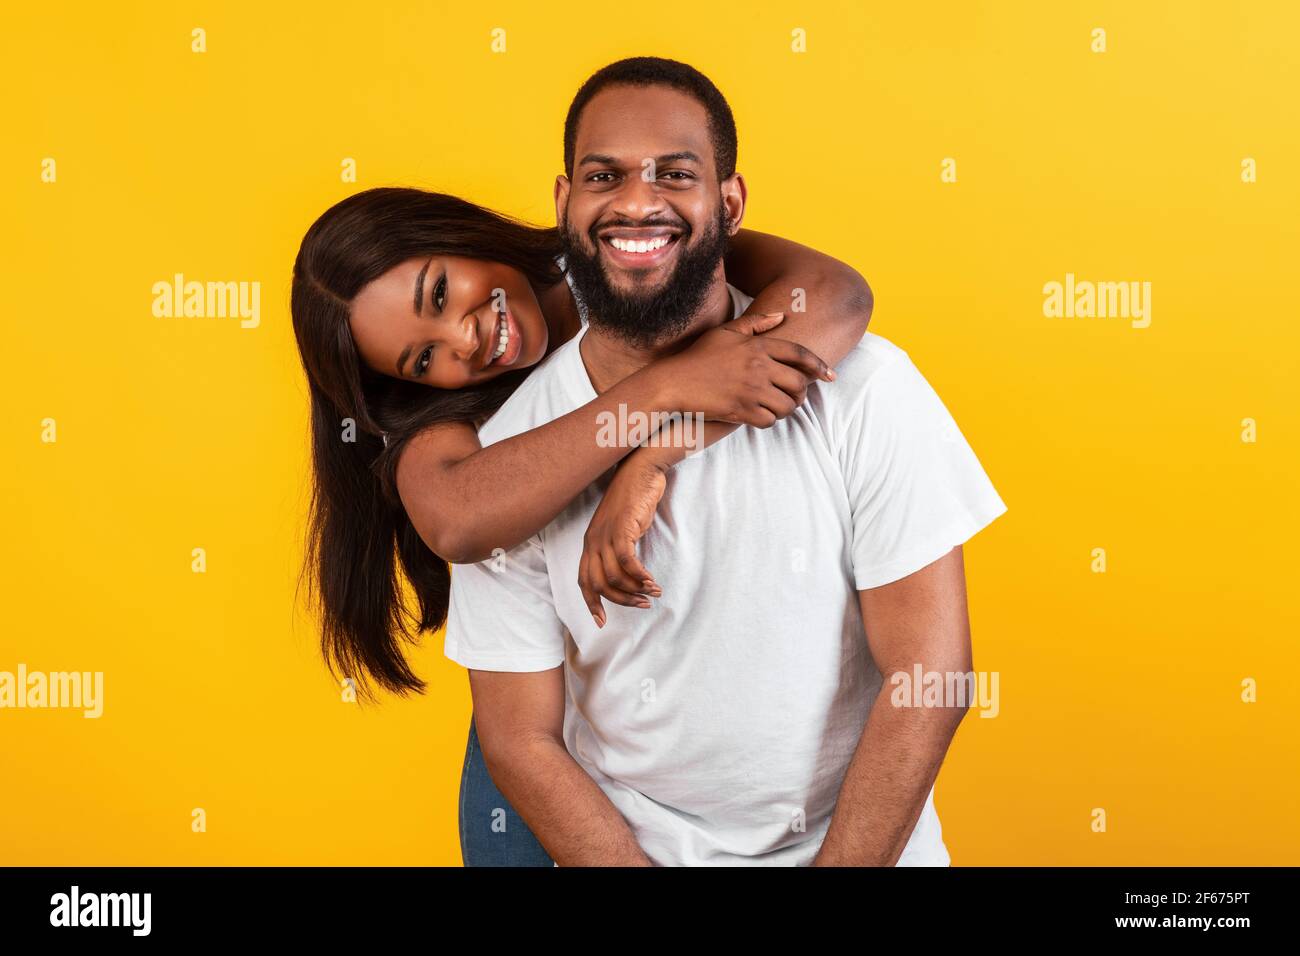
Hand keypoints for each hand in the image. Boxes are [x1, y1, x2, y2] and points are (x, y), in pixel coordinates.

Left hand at [579, 457, 667, 627]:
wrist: (640, 471)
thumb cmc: (634, 500)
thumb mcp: (621, 529)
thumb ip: (618, 550)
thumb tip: (628, 576)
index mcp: (590, 543)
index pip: (584, 581)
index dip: (591, 603)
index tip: (602, 622)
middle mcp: (593, 541)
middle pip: (598, 584)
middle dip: (621, 601)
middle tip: (642, 604)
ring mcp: (605, 535)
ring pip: (614, 576)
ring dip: (635, 589)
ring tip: (653, 592)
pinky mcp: (621, 529)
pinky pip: (627, 562)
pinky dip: (640, 575)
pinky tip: (652, 580)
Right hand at [651, 312, 834, 426]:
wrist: (673, 382)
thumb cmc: (699, 356)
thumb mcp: (726, 332)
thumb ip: (756, 323)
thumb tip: (782, 316)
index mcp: (757, 345)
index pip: (799, 354)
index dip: (819, 366)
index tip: (830, 376)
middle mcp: (758, 367)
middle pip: (798, 382)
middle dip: (801, 392)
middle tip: (795, 396)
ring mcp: (750, 390)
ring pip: (787, 405)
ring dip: (786, 408)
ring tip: (777, 407)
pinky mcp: (741, 410)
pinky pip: (770, 420)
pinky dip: (769, 420)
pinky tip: (760, 416)